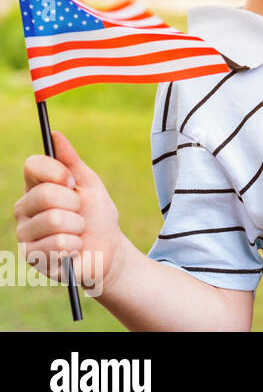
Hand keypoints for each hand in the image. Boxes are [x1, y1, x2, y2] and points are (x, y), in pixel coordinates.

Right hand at [14, 131, 124, 294]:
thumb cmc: (97, 216)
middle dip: (75, 204)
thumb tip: (56, 134)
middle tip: (79, 213)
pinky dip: (74, 246)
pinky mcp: (31, 257)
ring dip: (78, 227)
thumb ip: (72, 162)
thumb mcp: (90, 186)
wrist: (108, 250)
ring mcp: (24, 233)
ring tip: (77, 233)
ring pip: (54, 220)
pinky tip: (72, 250)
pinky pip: (57, 244)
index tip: (72, 182)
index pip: (33, 165)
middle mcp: (24, 208)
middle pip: (45, 194)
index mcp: (36, 187)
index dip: (56, 171)